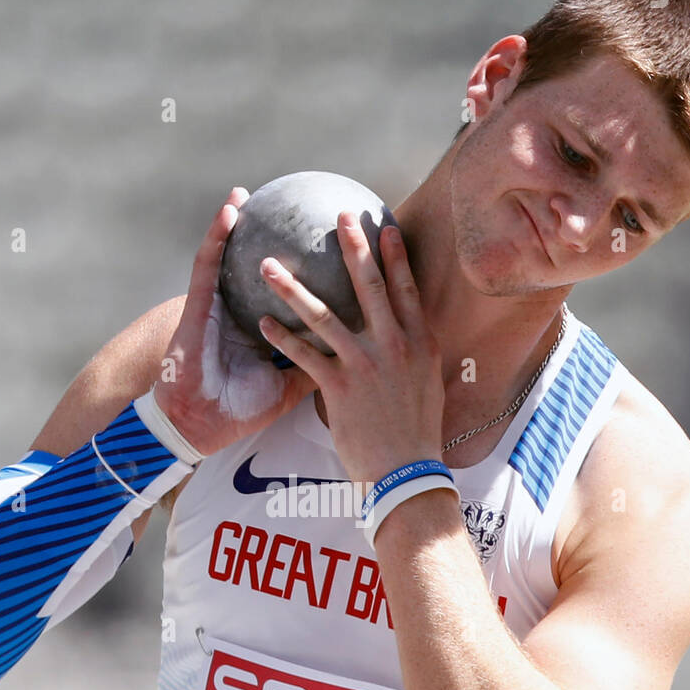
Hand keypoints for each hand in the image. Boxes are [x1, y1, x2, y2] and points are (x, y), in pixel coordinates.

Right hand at [154, 188, 316, 455]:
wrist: (201, 426)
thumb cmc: (237, 412)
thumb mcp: (288, 388)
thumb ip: (315, 368)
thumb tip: (352, 358)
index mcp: (262, 329)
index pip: (285, 292)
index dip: (304, 268)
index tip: (327, 242)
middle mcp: (239, 311)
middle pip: (258, 268)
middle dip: (270, 234)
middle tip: (288, 207)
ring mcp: (218, 306)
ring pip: (229, 256)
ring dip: (236, 222)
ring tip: (248, 193)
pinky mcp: (199, 306)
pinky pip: (208, 264)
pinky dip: (217, 236)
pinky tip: (230, 211)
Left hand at [257, 214, 444, 484]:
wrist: (407, 472)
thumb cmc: (416, 433)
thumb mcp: (428, 386)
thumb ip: (416, 355)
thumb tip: (411, 337)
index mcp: (419, 343)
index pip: (406, 288)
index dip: (394, 255)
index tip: (384, 224)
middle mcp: (394, 346)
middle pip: (369, 286)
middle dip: (353, 247)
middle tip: (338, 217)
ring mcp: (365, 365)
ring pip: (324, 315)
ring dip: (293, 287)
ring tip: (269, 265)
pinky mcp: (339, 388)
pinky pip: (304, 354)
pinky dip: (281, 337)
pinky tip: (262, 322)